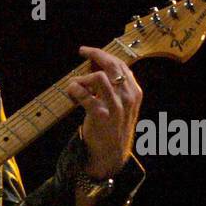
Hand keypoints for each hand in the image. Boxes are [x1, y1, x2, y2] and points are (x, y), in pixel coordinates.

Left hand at [65, 45, 142, 176]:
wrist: (111, 153)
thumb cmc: (114, 126)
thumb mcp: (123, 105)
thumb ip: (116, 87)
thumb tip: (96, 64)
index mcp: (134, 92)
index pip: (120, 65)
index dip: (103, 55)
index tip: (89, 51)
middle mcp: (127, 97)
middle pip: (111, 65)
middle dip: (95, 54)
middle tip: (82, 52)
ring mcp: (115, 106)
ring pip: (98, 77)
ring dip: (82, 78)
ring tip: (76, 86)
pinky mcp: (100, 115)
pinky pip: (83, 94)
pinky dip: (73, 90)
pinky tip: (71, 94)